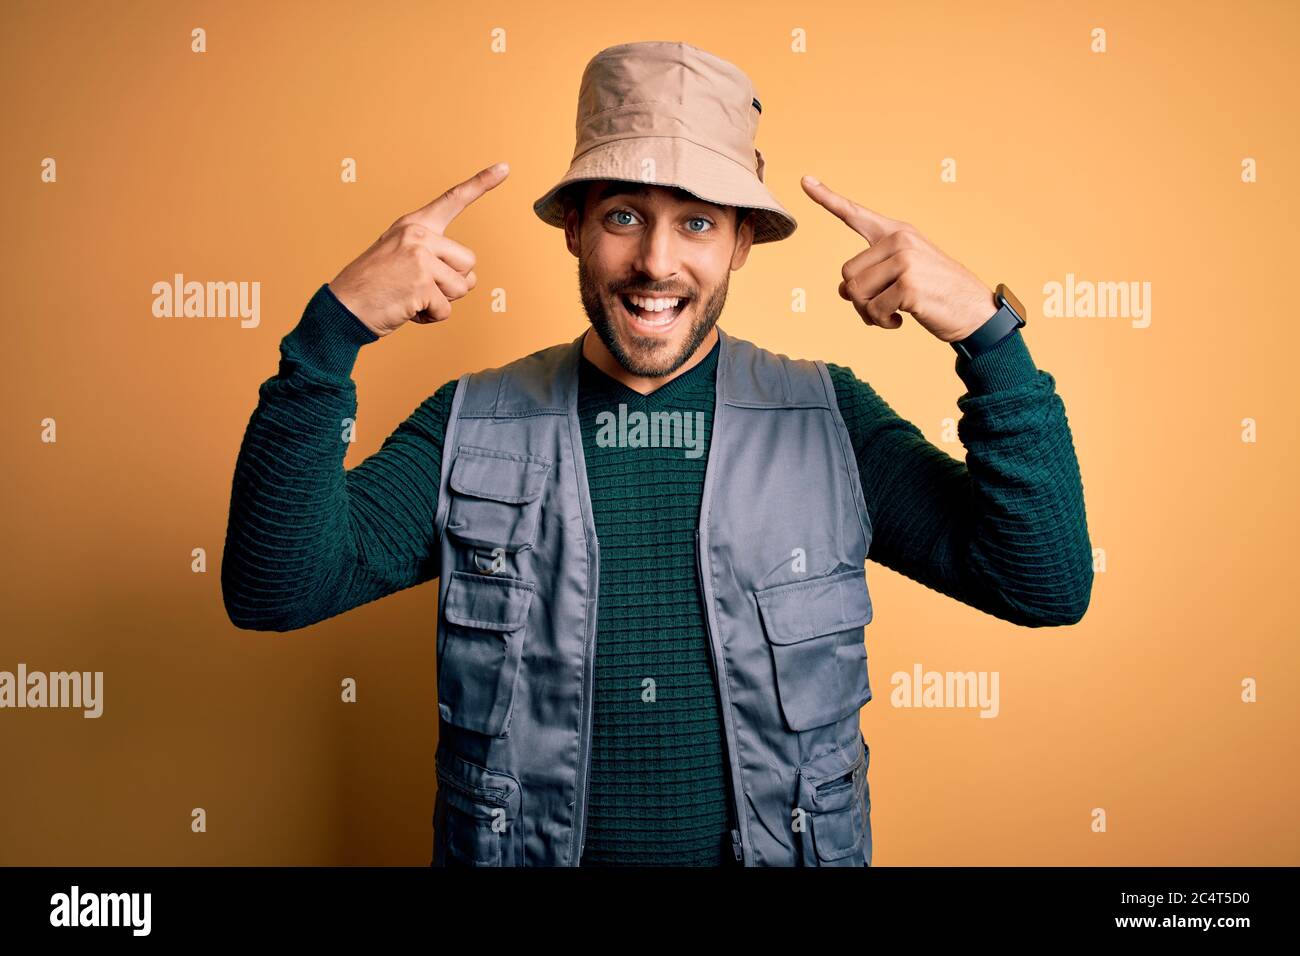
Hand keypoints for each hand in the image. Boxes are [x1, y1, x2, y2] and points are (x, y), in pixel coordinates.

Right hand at [328, 162, 509, 335]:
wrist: (343, 307)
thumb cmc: (374, 285)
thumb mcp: (399, 256)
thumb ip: (433, 256)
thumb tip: (470, 278)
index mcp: (413, 224)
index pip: (453, 199)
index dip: (481, 183)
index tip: (504, 168)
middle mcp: (418, 236)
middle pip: (468, 262)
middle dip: (452, 282)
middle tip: (420, 285)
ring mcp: (420, 258)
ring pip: (462, 287)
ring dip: (442, 301)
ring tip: (412, 296)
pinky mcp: (421, 285)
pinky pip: (446, 310)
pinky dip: (430, 317)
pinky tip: (408, 309)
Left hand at [800, 175, 997, 341]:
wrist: (976, 312)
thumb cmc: (937, 295)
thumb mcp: (903, 277)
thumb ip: (872, 276)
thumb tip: (843, 290)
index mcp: (898, 233)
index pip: (855, 214)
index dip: (828, 199)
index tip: (805, 180)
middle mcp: (900, 240)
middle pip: (847, 274)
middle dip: (859, 298)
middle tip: (881, 307)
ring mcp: (905, 261)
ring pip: (855, 293)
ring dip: (869, 313)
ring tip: (892, 314)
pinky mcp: (908, 285)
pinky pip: (873, 311)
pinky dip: (882, 323)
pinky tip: (901, 321)